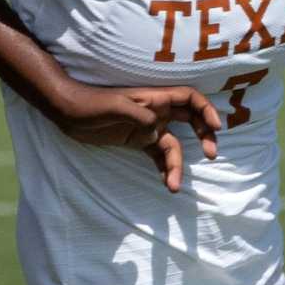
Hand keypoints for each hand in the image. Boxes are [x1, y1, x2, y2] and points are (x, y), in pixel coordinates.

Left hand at [49, 81, 222, 192]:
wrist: (68, 112)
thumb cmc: (90, 103)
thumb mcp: (113, 107)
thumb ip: (137, 115)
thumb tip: (157, 127)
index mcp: (154, 99)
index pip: (189, 99)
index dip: (206, 110)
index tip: (215, 127)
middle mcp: (156, 112)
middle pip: (190, 120)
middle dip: (204, 135)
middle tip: (211, 154)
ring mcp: (148, 128)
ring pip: (173, 146)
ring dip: (177, 165)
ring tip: (174, 186)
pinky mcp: (138, 142)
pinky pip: (158, 156)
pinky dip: (165, 169)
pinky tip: (166, 183)